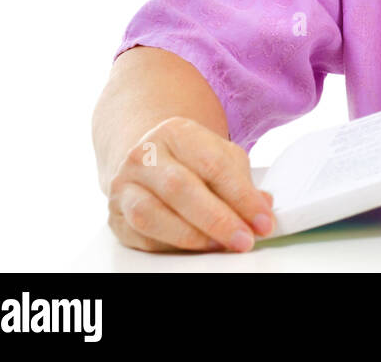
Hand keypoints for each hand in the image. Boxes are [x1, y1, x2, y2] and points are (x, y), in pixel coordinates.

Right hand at [107, 116, 274, 252]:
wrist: (148, 158)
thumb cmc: (190, 159)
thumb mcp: (220, 156)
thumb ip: (242, 181)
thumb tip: (262, 208)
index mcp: (176, 132)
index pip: (213, 164)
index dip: (242, 196)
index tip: (264, 220)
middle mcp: (144, 155)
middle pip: (180, 188)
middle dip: (218, 219)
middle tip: (245, 239)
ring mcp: (124, 185)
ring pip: (152, 215)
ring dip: (192, 236)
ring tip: (221, 245)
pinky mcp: (115, 217)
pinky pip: (143, 237)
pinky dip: (174, 247)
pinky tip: (197, 248)